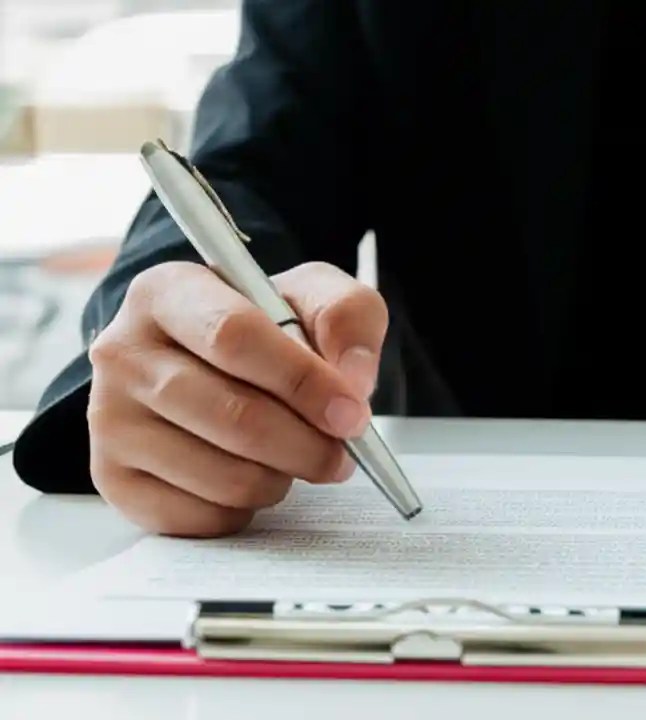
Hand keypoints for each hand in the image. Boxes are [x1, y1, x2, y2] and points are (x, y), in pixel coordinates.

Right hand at [86, 261, 387, 536]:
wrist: (212, 363)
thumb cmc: (265, 327)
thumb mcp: (313, 297)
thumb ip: (346, 317)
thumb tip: (352, 378)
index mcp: (168, 292)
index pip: (234, 337)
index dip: (303, 382)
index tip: (351, 413)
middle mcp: (123, 353)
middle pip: (232, 416)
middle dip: (306, 445)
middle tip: (341, 453)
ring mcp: (110, 420)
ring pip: (220, 475)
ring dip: (280, 477)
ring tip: (295, 456)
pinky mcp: (114, 479)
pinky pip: (200, 517)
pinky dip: (245, 508)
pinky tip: (253, 475)